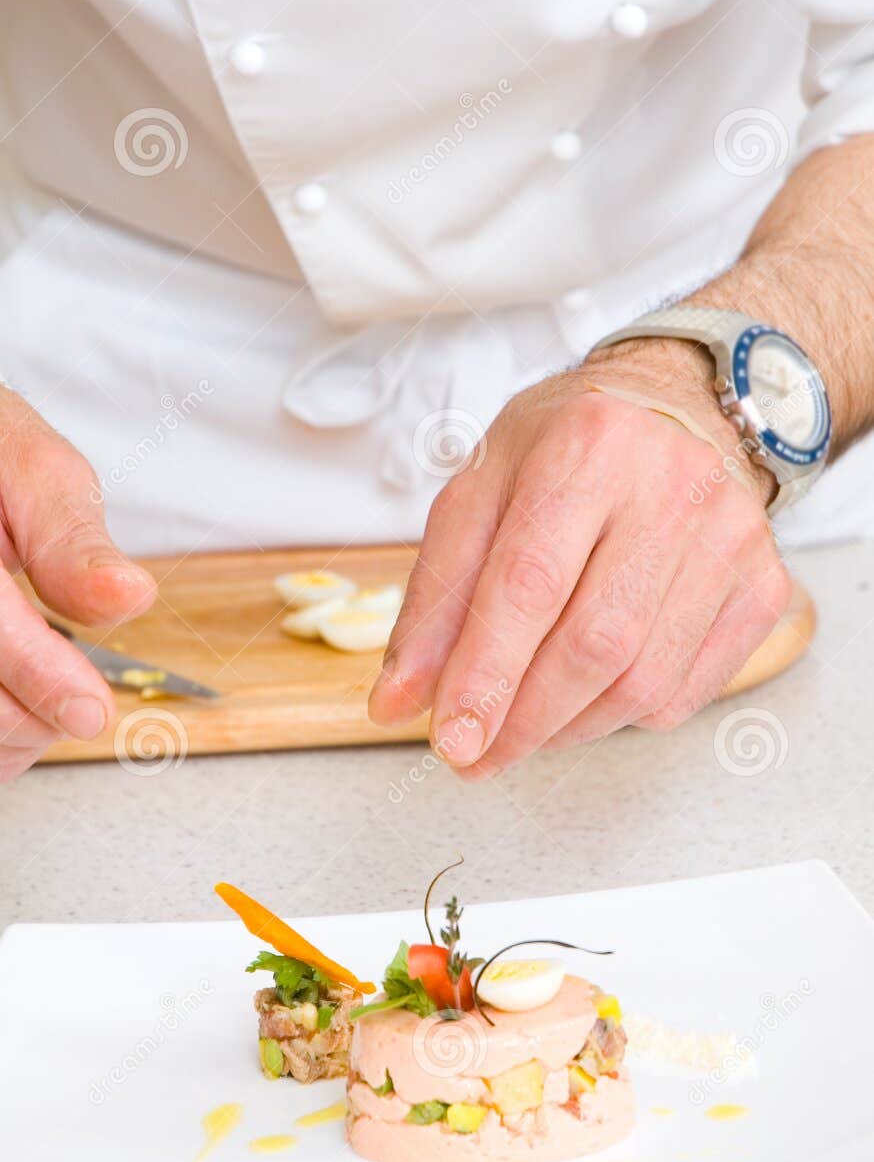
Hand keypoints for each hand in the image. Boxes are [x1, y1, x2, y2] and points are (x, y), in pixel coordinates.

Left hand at [369, 338, 791, 775]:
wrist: (676, 407)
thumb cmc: (567, 450)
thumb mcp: (479, 491)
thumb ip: (435, 597)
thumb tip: (399, 701)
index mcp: (586, 447)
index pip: (529, 584)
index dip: (485, 675)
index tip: (451, 740)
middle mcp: (672, 487)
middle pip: (594, 644)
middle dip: (523, 720)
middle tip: (474, 754)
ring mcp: (731, 539)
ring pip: (643, 682)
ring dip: (567, 728)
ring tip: (519, 729)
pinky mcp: (762, 586)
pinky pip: (686, 691)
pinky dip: (621, 716)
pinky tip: (585, 698)